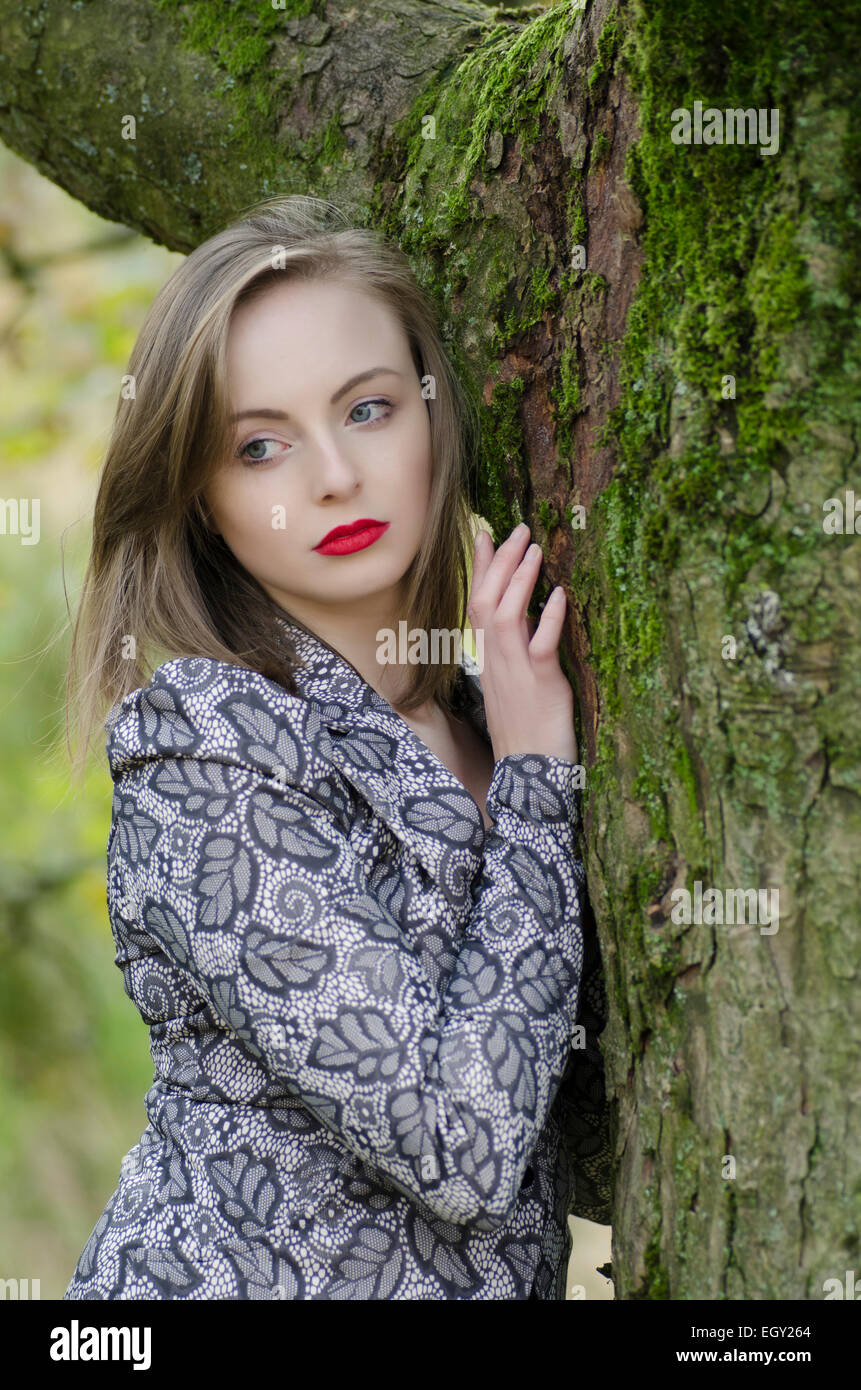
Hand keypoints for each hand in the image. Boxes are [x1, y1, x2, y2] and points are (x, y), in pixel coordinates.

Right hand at [468, 523, 577, 762]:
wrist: (529, 776)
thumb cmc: (526, 732)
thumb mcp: (514, 685)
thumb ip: (516, 651)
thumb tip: (528, 617)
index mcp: (490, 659)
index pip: (477, 604)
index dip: (482, 568)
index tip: (486, 534)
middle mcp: (497, 661)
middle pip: (486, 601)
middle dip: (501, 562)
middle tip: (518, 529)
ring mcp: (517, 673)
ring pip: (507, 617)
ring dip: (520, 579)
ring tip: (535, 549)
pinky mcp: (542, 686)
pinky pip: (541, 647)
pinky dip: (549, 618)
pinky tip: (559, 595)